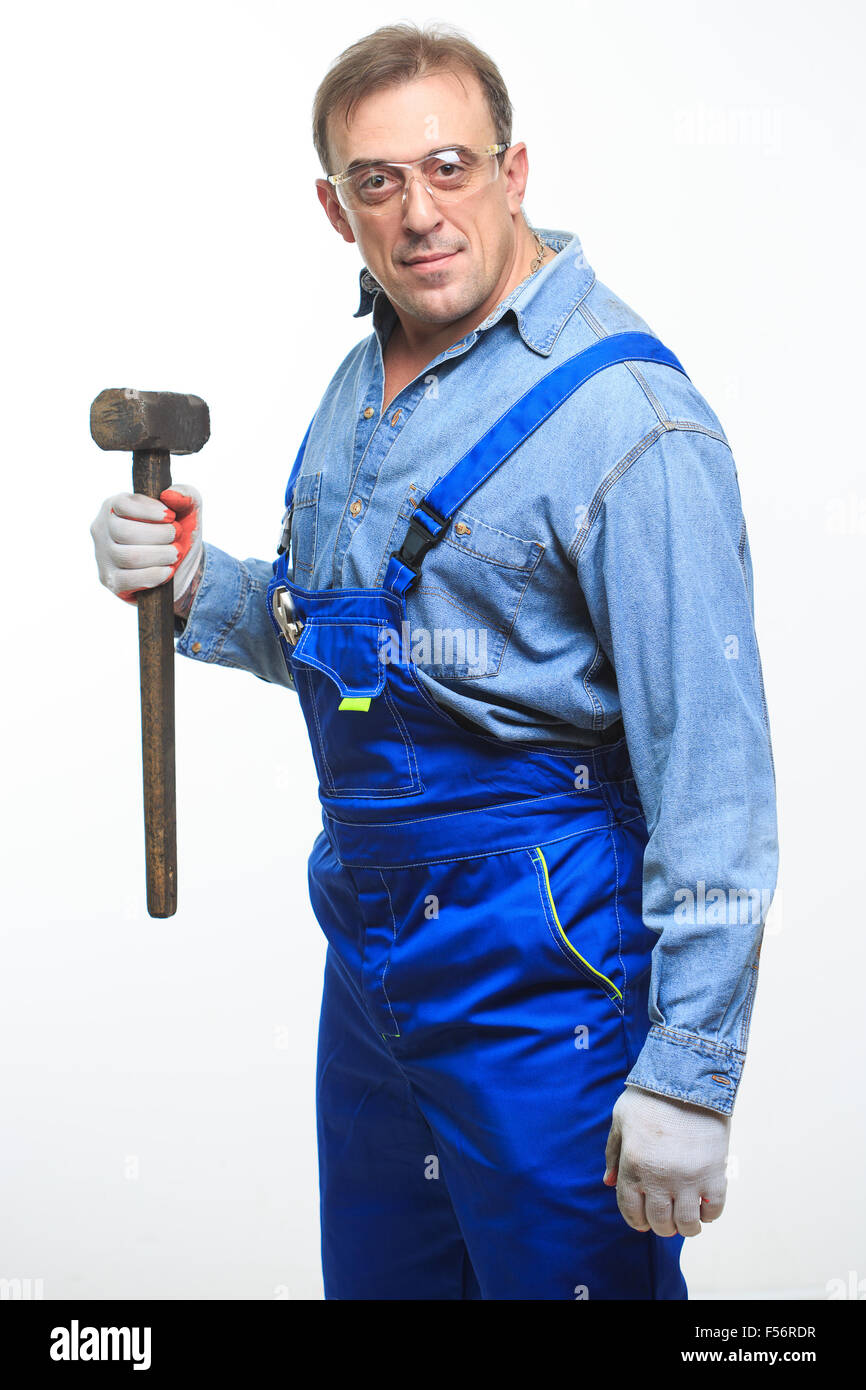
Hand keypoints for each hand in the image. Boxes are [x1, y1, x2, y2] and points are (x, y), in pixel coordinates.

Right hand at [90, 485, 201, 606]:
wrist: (179, 566)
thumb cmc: (177, 533)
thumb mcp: (187, 510)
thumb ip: (185, 494)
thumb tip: (170, 495)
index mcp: (114, 506)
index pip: (122, 505)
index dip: (149, 511)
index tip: (171, 516)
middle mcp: (102, 530)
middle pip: (125, 532)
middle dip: (159, 535)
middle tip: (176, 536)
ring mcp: (103, 557)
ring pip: (129, 557)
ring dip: (160, 555)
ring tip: (175, 553)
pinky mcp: (111, 581)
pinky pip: (129, 579)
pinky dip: (154, 575)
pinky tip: (168, 571)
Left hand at [603, 1084, 729, 1237]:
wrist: (688, 1078)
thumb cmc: (649, 1096)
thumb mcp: (621, 1119)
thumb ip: (613, 1152)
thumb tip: (608, 1182)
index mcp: (633, 1164)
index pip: (630, 1210)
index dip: (635, 1221)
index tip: (642, 1222)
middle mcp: (659, 1177)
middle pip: (659, 1222)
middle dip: (660, 1226)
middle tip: (665, 1219)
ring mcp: (688, 1178)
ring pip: (687, 1223)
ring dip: (686, 1227)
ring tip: (686, 1219)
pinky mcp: (714, 1174)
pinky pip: (714, 1210)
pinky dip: (709, 1215)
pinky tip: (703, 1206)